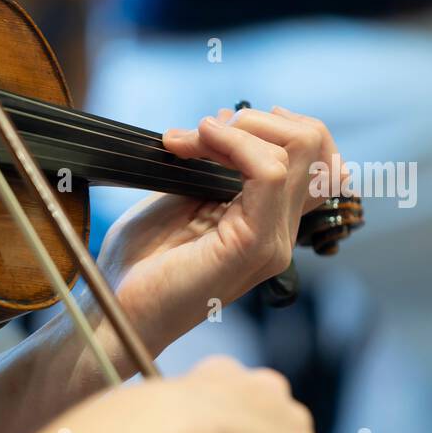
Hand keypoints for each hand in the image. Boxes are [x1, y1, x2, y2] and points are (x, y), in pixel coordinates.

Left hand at [94, 106, 346, 364]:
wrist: (116, 313)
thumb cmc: (138, 265)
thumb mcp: (177, 200)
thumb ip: (210, 167)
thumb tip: (225, 121)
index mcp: (267, 222)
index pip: (314, 156)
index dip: (271, 125)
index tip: (216, 128)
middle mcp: (279, 232)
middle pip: (314, 144)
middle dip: (256, 119)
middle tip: (199, 133)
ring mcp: (272, 241)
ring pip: (299, 150)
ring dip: (238, 128)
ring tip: (189, 140)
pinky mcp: (253, 246)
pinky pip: (269, 173)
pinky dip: (232, 142)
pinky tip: (197, 142)